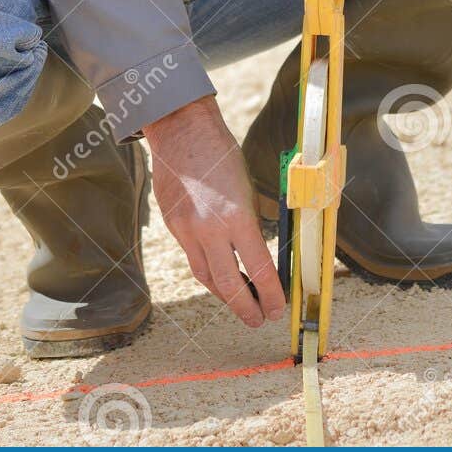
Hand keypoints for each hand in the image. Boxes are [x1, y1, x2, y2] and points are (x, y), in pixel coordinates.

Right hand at [142, 95, 286, 327]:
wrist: (182, 131)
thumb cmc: (222, 154)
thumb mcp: (247, 188)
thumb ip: (250, 223)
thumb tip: (258, 257)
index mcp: (236, 216)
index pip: (258, 269)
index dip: (271, 294)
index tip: (279, 308)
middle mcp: (209, 229)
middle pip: (229, 285)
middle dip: (246, 308)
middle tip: (259, 320)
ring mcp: (187, 230)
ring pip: (206, 277)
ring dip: (225, 295)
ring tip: (241, 302)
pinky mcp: (172, 226)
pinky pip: (192, 258)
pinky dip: (209, 271)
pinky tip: (221, 274)